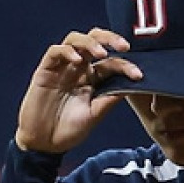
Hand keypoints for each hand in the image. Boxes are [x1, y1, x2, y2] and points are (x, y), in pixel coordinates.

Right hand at [14, 28, 141, 153]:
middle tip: (124, 46)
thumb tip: (134, 84)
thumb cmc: (69, 130)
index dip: (126, 65)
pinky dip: (67, 51)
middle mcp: (79, 68)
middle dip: (110, 38)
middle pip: (94, 39)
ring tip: (101, 53)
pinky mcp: (45, 71)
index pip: (112, 62)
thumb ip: (111, 98)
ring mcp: (62, 67)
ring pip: (75, 39)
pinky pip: (55, 52)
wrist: (45, 144)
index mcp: (93, 78)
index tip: (138, 75)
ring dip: (90, 42)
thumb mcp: (95, 114)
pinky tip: (77, 61)